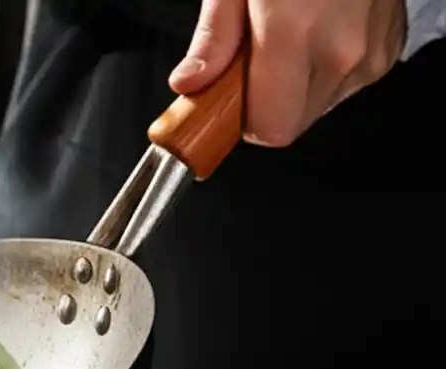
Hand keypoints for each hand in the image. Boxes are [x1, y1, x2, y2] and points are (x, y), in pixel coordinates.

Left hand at [169, 0, 407, 146]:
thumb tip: (189, 83)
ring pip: (318, 105)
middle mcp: (342, 50)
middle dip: (265, 103)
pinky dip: (325, 69)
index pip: (270, 128)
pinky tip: (317, 31)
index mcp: (294, 33)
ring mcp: (371, 51)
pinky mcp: (388, 49)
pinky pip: (346, 84)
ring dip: (296, 86)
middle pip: (293, 123)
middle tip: (252, 62)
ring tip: (288, 37)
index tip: (227, 100)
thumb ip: (213, 38)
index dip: (242, 122)